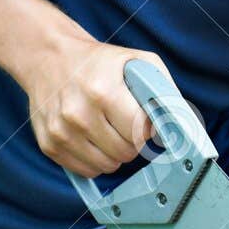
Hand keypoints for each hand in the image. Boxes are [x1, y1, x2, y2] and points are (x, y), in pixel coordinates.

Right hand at [19, 31, 170, 176]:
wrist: (48, 58)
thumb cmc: (97, 62)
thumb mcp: (135, 61)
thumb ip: (162, 88)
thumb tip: (181, 121)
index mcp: (102, 91)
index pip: (139, 133)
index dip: (147, 130)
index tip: (144, 122)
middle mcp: (78, 113)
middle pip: (125, 153)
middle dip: (132, 142)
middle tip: (125, 124)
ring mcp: (61, 132)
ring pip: (107, 166)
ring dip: (114, 153)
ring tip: (108, 130)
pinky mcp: (49, 145)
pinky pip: (86, 170)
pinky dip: (95, 159)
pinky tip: (92, 138)